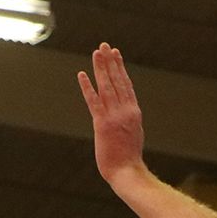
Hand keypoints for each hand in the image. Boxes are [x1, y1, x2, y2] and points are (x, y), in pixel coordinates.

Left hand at [77, 43, 147, 183]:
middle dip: (110, 62)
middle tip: (104, 46)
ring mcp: (114, 116)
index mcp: (134, 112)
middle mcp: (125, 111)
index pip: (126, 84)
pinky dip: (87, 87)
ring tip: (97, 53)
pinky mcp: (101, 124)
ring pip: (106, 87)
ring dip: (101, 68)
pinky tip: (82, 74)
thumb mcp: (134, 134)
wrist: (127, 172)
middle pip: (116, 81)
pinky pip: (93, 102)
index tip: (116, 54)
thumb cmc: (129, 158)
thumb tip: (126, 112)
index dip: (120, 68)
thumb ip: (129, 120)